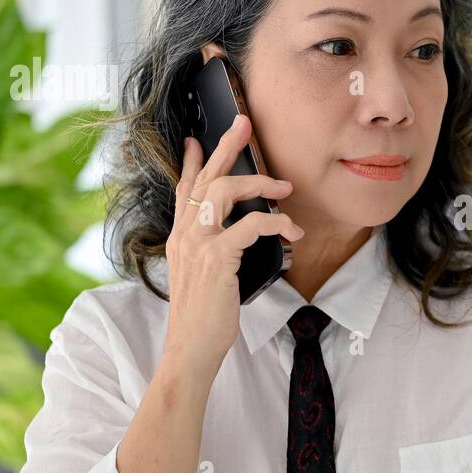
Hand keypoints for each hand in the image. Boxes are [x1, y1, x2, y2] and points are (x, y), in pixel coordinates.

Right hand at [163, 114, 303, 376]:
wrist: (190, 348)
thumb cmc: (203, 316)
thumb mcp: (202, 276)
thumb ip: (212, 250)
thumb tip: (234, 236)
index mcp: (181, 237)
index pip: (183, 189)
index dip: (189, 161)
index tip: (195, 138)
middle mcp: (185, 234)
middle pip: (205, 178)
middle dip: (226, 147)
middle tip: (245, 124)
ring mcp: (198, 244)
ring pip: (225, 191)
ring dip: (259, 183)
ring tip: (285, 187)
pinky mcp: (216, 258)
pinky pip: (250, 226)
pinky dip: (275, 222)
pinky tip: (291, 229)